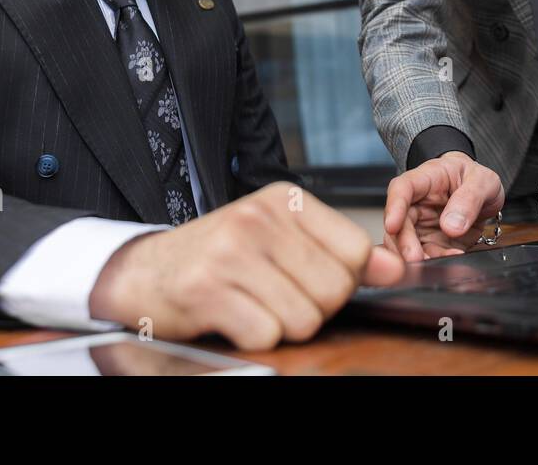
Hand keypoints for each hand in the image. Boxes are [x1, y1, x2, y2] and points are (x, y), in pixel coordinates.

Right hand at [89, 181, 404, 350]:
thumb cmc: (216, 256)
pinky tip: (232, 318)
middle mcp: (258, 218)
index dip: (341, 280)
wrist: (142, 272)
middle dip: (312, 308)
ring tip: (252, 306)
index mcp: (283, 199)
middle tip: (274, 297)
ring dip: (282, 326)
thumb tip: (395, 267)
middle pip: (334, 290)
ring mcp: (230, 251)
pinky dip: (254, 338)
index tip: (308, 278)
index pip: (355, 250)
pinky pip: (267, 335)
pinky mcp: (207, 289)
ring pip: (304, 318)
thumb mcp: (278, 239)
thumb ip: (338, 252)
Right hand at [383, 152, 504, 261]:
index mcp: (425, 179)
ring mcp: (420, 226)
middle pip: (399, 223)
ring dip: (418, 258)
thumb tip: (451, 226)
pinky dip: (437, 263)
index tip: (393, 226)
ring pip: (406, 244)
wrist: (487, 195)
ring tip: (438, 264)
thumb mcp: (482, 181)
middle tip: (416, 257)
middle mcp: (416, 203)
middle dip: (404, 243)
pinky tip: (452, 262)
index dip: (394, 207)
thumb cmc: (476, 179)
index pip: (402, 188)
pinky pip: (428, 256)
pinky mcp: (430, 243)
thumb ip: (468, 200)